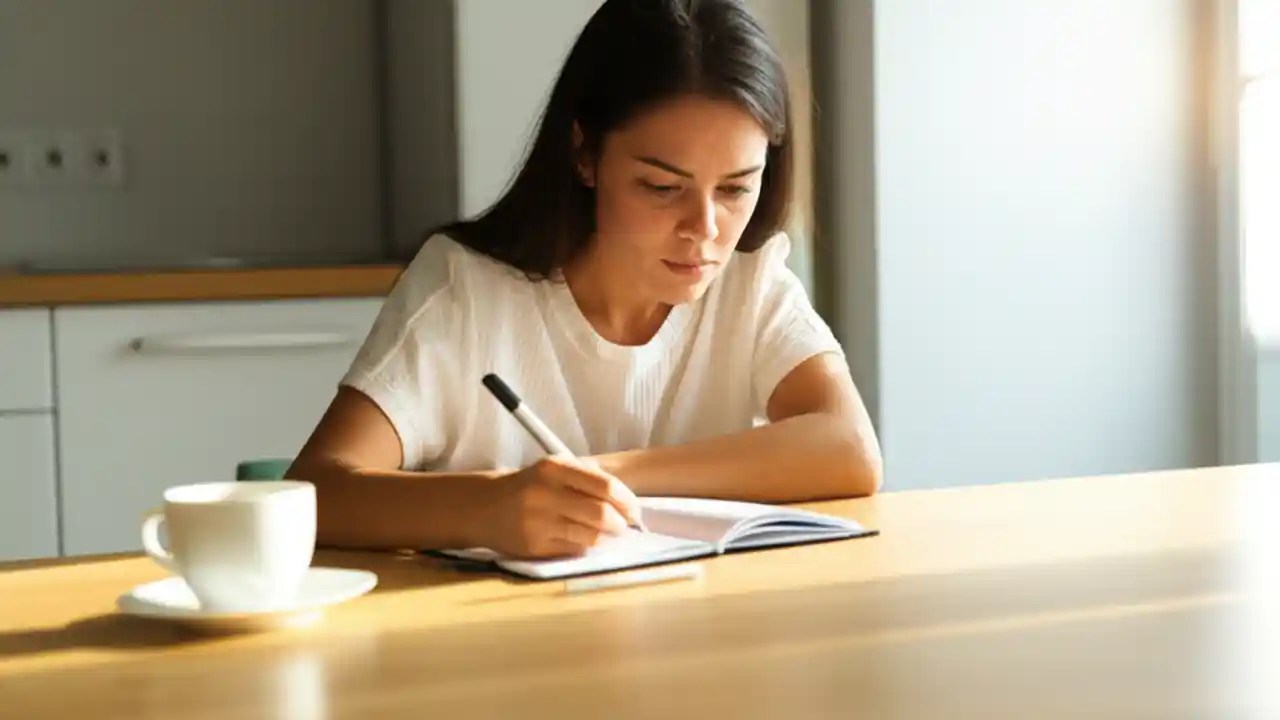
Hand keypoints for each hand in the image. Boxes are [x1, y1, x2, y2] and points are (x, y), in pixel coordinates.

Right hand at [482, 457, 644, 557]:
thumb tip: (628, 503)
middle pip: (601, 514)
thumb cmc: (531, 487)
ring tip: (607, 534)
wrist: (485, 507)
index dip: (627, 501)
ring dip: (606, 537)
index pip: (605, 486)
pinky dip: (587, 546)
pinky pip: (575, 549)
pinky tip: (584, 539)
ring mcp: (539, 522)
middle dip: (621, 523)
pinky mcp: (535, 547)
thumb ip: (588, 479)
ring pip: (591, 536)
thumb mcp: (555, 471)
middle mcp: (545, 494)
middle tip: (625, 526)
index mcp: (554, 469)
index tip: (635, 510)